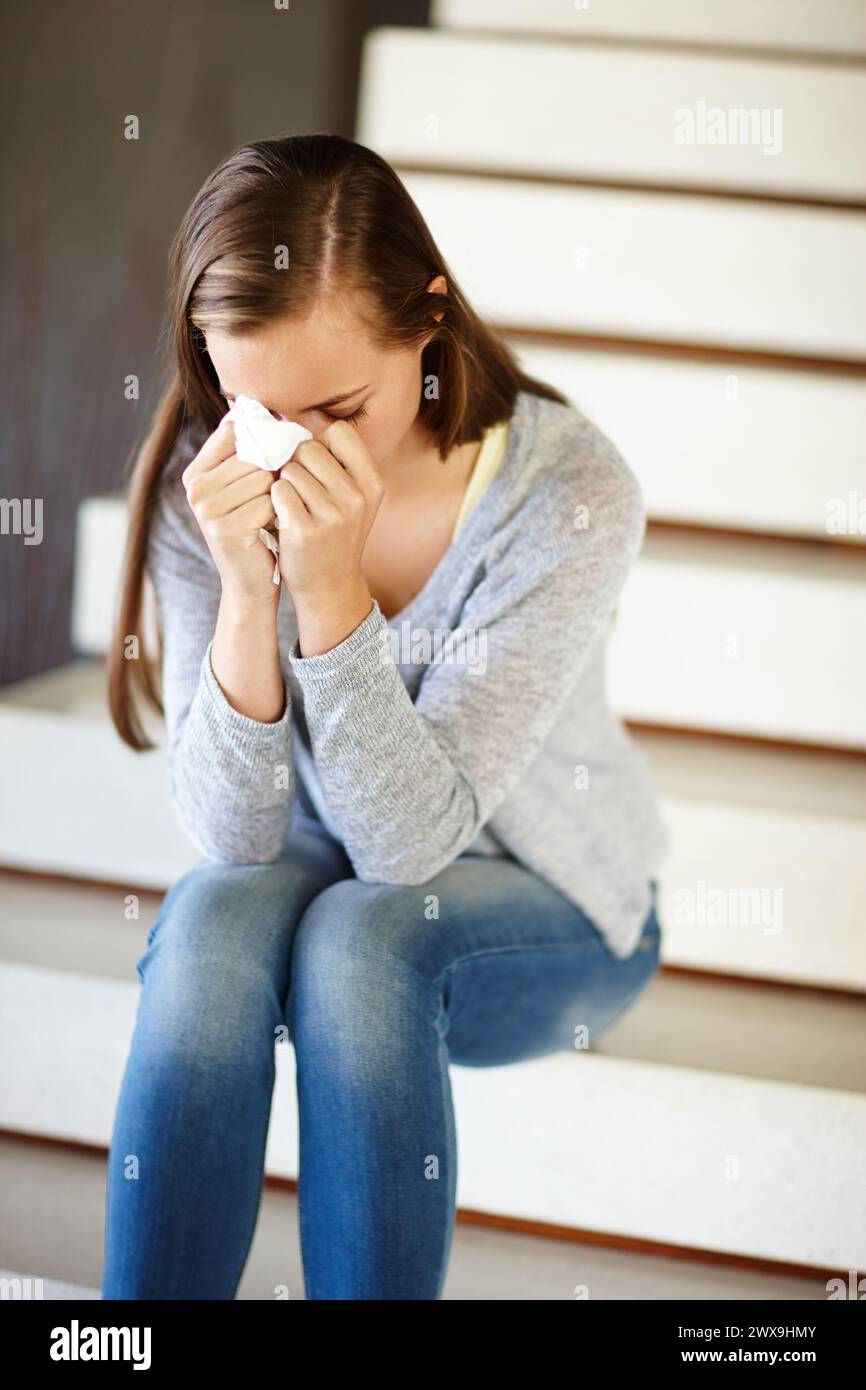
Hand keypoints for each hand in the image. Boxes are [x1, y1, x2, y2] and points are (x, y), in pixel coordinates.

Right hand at [181, 418, 279, 607]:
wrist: (252, 583)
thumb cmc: (257, 528)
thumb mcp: (245, 487)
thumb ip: (244, 450)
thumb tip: (251, 403)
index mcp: (197, 472)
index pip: (235, 432)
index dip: (263, 443)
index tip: (272, 464)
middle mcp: (195, 488)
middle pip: (254, 455)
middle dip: (274, 474)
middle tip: (271, 501)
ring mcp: (206, 509)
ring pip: (264, 478)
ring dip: (277, 496)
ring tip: (270, 516)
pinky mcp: (224, 529)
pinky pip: (268, 503)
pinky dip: (278, 515)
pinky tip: (272, 530)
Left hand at [270, 420, 383, 606]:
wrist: (330, 587)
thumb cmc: (335, 535)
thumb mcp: (355, 498)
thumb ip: (339, 462)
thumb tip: (303, 417)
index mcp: (372, 482)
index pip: (338, 431)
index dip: (319, 441)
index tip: (313, 461)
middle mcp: (356, 496)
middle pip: (309, 447)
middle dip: (297, 463)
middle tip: (300, 490)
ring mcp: (332, 514)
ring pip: (290, 469)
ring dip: (283, 483)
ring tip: (293, 506)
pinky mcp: (304, 530)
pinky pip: (278, 491)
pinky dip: (274, 501)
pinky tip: (283, 518)